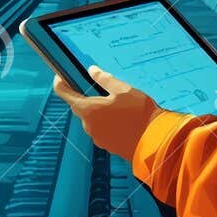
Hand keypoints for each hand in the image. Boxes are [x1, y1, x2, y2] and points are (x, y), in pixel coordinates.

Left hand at [51, 66, 166, 160]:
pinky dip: (108, 123)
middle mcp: (89, 125)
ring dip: (100, 111)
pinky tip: (123, 119)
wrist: (155, 142)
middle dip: (88, 97)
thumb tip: (92, 70)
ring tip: (119, 105)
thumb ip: (105, 80)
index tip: (62, 75)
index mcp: (88, 110)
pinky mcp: (107, 146)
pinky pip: (102, 130)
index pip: (64, 94)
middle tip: (103, 89)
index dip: (61, 83)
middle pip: (81, 107)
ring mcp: (97, 138)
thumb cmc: (139, 114)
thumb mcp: (124, 90)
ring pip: (93, 119)